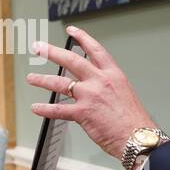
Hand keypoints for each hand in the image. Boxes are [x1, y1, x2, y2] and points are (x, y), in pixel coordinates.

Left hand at [27, 25, 156, 161]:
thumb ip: (107, 85)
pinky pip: (58, 110)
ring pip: (60, 83)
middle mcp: (100, 81)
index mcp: (113, 74)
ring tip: (32, 77)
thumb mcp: (124, 93)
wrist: (137, 138)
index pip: (95, 50)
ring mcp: (90, 96)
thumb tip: (95, 84)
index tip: (72, 31)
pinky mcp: (82, 113)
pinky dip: (45, 109)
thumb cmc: (133, 120)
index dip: (82, 38)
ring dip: (42, 80)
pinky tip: (36, 107)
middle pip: (71, 60)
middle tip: (39, 47)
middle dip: (51, 52)